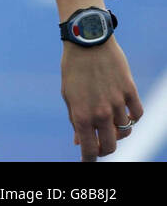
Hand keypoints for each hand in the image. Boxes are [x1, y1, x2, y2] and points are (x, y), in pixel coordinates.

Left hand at [62, 39, 142, 159]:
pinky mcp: (130, 91)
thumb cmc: (73, 68)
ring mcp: (118, 102)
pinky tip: (125, 115)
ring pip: (125, 131)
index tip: (87, 163)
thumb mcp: (68, 95)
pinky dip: (132, 118)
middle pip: (111, 146)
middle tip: (100, 146)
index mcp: (82, 115)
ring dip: (118, 132)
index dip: (89, 159)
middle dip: (105, 150)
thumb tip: (78, 141)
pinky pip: (137, 114)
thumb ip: (75, 119)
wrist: (87, 42)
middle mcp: (101, 112)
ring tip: (110, 127)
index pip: (89, 148)